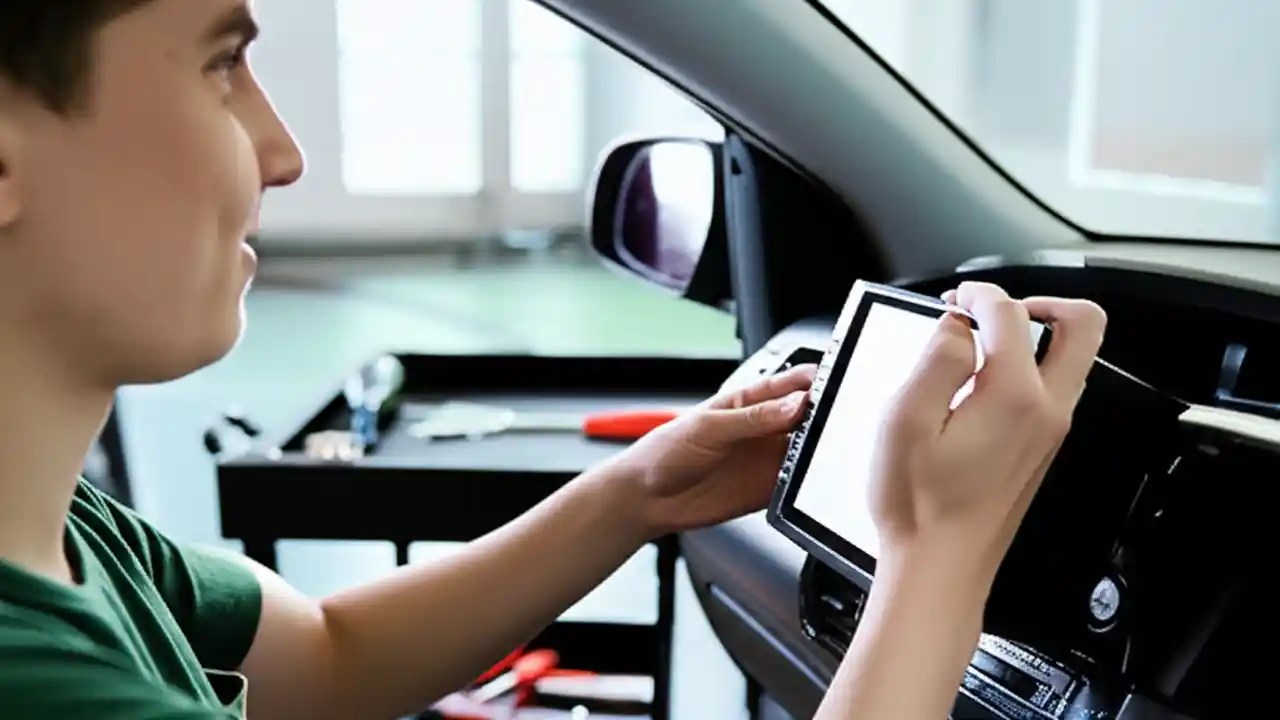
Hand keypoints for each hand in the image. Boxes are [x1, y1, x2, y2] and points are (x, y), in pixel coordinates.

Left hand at [613, 364, 816, 536]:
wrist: (645, 498)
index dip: (815, 382)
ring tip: (825, 452)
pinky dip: (808, 484)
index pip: (791, 384)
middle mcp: (762, 428)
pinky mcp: (767, 490)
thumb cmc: (665, 452)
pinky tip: (810, 481)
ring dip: (820, 451)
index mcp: (747, 401)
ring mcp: (766, 459)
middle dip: (825, 417)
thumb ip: (753, 418)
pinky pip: (798, 485)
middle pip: (807, 417)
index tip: (834, 386)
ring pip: (808, 451)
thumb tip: (794, 404)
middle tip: (836, 422)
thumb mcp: (708, 428)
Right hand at [869, 281, 1105, 586]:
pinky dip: (1023, 366)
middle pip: (1082, 324)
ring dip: (1032, 333)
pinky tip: (977, 382)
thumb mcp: (904, 419)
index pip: (1010, 313)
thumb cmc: (918, 505)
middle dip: (1038, 300)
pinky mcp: (1043, 447)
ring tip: (979, 342)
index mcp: (1014, 396)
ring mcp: (1051, 430)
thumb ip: (936, 359)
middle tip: (992, 310)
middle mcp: (1047, 410)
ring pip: (1072, 356)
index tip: (952, 301)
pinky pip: (1053, 387)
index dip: (977, 294)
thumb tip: (956, 328)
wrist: (940, 565)